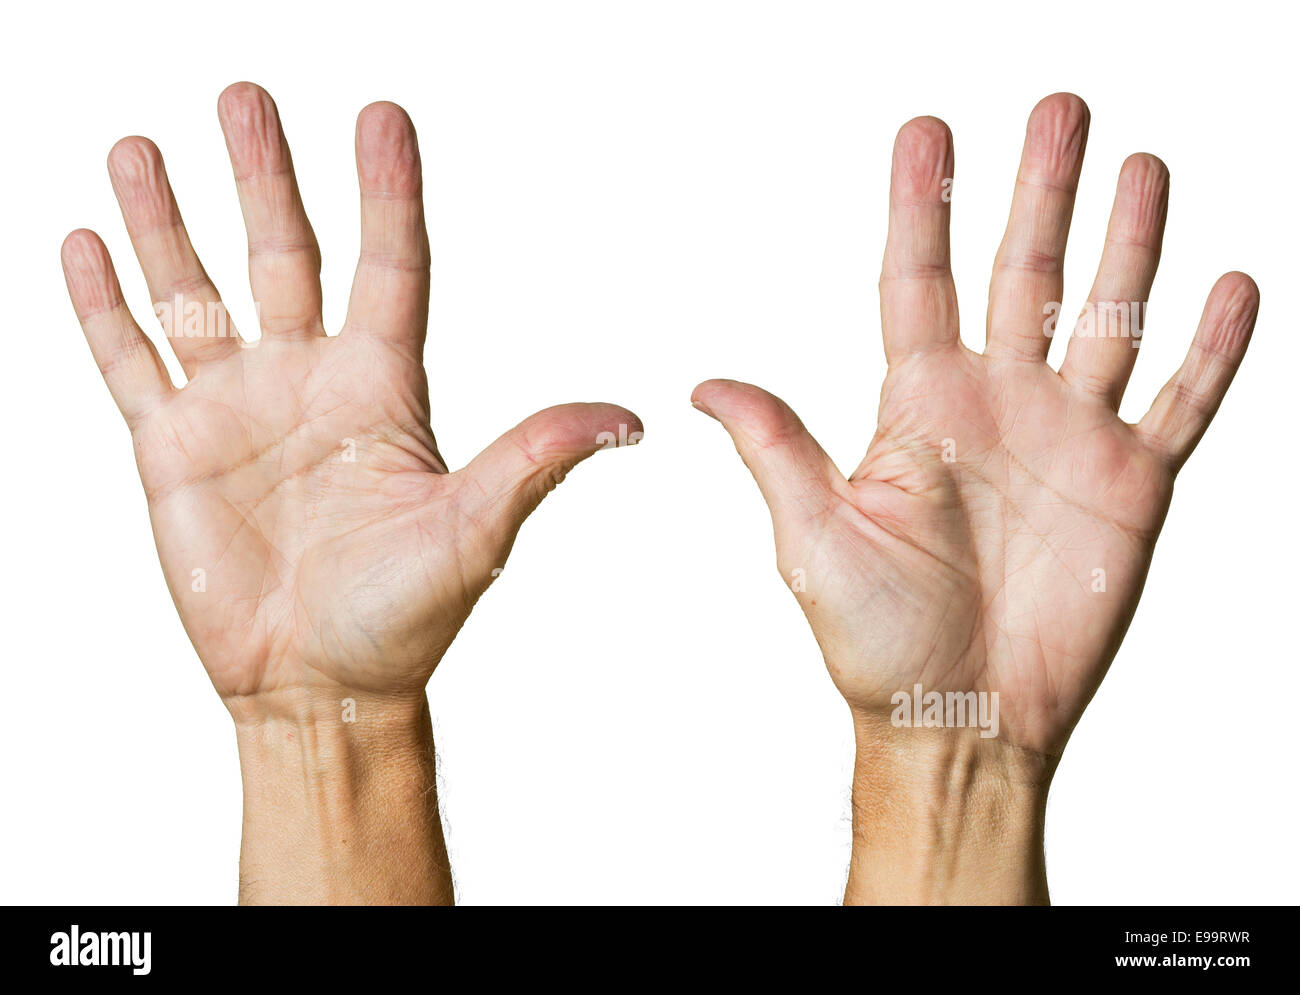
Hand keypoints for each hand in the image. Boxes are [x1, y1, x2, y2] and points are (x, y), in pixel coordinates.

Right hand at [62, 83, 640, 902]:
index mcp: (384, 389)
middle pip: (286, 253)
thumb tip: (630, 418)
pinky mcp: (171, 448)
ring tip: (141, 145)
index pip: (391, 265)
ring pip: (195, 289)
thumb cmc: (403, 618)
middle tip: (246, 94)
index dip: (387, 192)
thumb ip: (534, 460)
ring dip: (168, 220)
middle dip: (264, 175)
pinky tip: (85, 243)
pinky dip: (104, 304)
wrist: (318, 686)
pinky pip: (130, 358)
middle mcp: (310, 381)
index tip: (383, 114)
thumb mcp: (475, 530)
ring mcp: (237, 409)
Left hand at [692, 94, 1256, 901]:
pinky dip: (1208, 347)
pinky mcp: (1130, 486)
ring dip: (1126, 243)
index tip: (925, 131)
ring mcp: (1068, 440)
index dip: (922, 206)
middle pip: (1021, 274)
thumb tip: (704, 384)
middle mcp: (995, 407)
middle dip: (1039, 192)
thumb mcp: (812, 537)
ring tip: (1141, 166)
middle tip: (1057, 110)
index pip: (917, 281)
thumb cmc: (876, 642)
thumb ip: (776, 448)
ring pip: (1107, 317)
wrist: (957, 718)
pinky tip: (1223, 284)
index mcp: (917, 409)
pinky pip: (1180, 401)